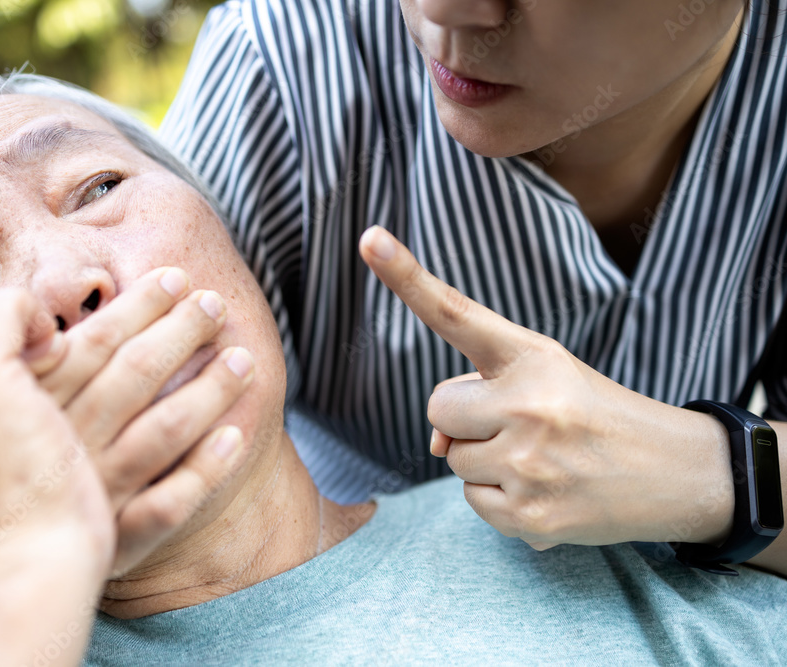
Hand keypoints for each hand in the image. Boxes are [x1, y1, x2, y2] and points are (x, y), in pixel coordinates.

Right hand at [33, 266, 254, 572]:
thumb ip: (15, 365)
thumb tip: (50, 312)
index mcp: (33, 407)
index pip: (96, 342)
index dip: (142, 306)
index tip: (177, 279)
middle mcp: (67, 444)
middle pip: (136, 375)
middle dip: (182, 331)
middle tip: (214, 304)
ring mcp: (97, 492)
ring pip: (164, 431)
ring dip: (209, 390)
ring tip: (241, 357)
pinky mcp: (119, 537)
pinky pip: (171, 503)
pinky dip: (206, 469)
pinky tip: (235, 437)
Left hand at [359, 226, 733, 548]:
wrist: (677, 473)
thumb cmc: (595, 415)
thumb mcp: (547, 378)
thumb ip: (477, 394)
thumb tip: (437, 445)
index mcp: (532, 357)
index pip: (457, 314)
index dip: (407, 276)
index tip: (369, 240)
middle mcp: (529, 405)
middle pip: (439, 409)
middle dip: (466, 419)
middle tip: (524, 424)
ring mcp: (528, 465)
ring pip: (452, 459)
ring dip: (484, 461)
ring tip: (542, 458)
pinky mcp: (530, 517)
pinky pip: (472, 501)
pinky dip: (499, 499)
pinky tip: (545, 491)